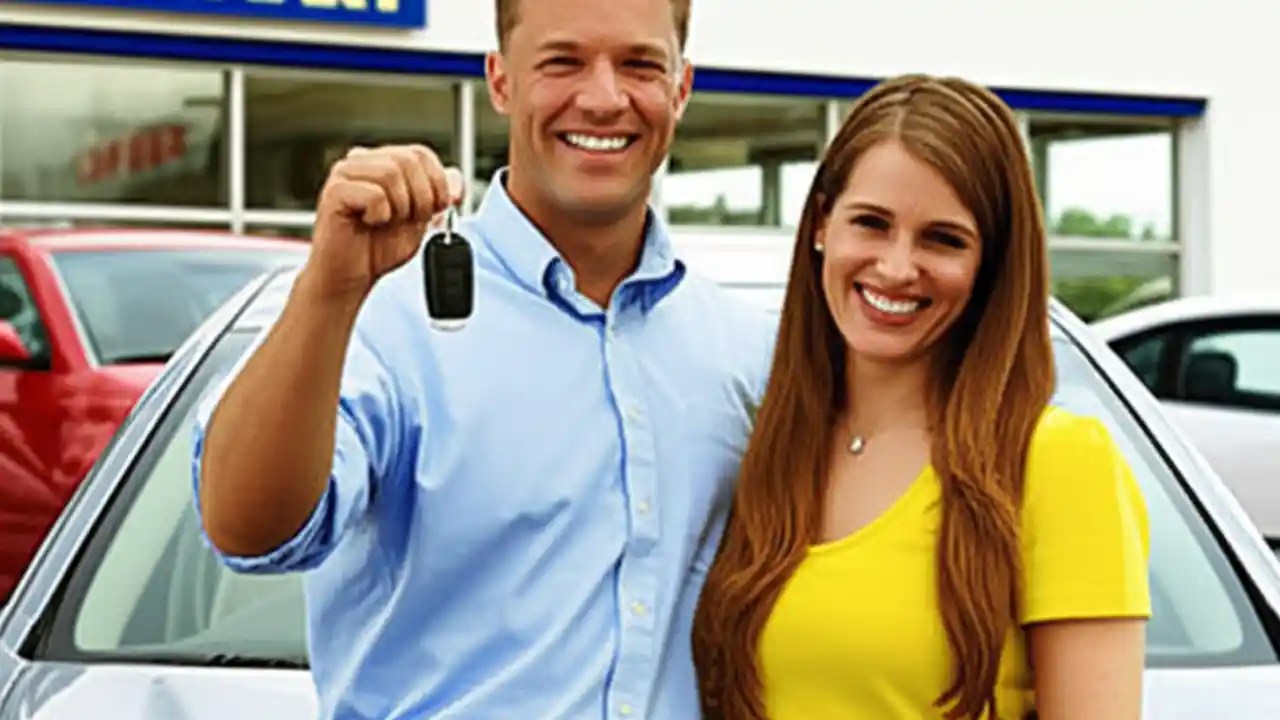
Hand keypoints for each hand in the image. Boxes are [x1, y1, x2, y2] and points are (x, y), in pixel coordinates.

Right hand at [302, 144, 464, 304]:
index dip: (438, 181)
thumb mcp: (420, 219)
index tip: (437, 207)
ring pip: (391, 174)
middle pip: (408, 160)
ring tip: (387, 222)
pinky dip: (380, 214)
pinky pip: (374, 194)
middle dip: (421, 197)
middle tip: (410, 219)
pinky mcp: (334, 191)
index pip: (421, 153)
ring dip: (400, 207)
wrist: (350, 276)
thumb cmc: (378, 247)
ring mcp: (345, 173)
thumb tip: (456, 178)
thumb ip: (438, 195)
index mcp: (382, 162)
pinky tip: (369, 223)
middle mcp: (362, 161)